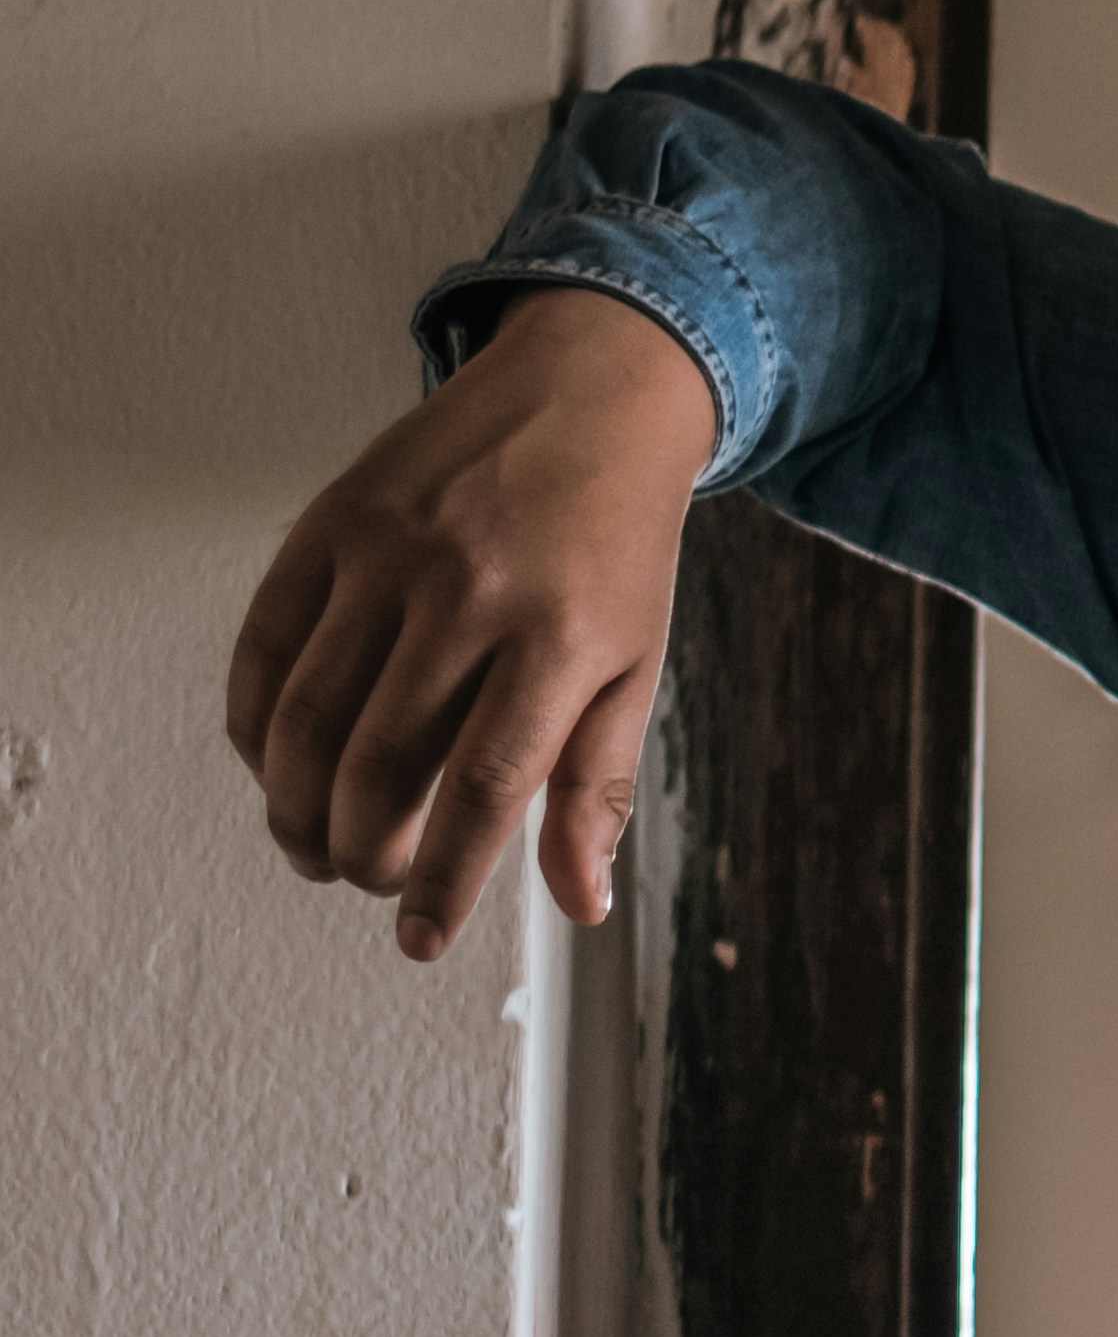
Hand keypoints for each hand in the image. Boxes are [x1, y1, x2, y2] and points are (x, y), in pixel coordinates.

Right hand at [226, 282, 716, 958]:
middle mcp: (467, 593)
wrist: (588, 397)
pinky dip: (259, 725)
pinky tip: (279, 767)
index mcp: (560, 638)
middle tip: (366, 880)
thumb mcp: (638, 663)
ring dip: (295, 806)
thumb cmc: (616, 547)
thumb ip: (598, 784)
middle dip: (360, 851)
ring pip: (307, 716)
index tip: (419, 938)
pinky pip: (265, 645)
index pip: (484, 791)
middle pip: (380, 763)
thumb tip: (578, 901)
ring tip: (314, 847)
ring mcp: (387, 553)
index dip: (443, 883)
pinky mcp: (329, 523)